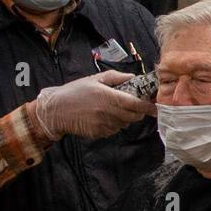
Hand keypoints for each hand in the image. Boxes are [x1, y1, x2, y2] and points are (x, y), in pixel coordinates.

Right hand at [33, 70, 156, 139]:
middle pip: (134, 116)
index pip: (136, 104)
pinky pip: (114, 130)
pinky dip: (114, 124)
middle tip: (133, 105)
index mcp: (109, 97)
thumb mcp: (95, 79)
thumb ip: (116, 78)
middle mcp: (108, 112)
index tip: (155, 106)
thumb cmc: (75, 91)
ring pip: (124, 124)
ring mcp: (104, 125)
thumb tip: (133, 77)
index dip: (148, 106)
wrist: (56, 110)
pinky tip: (102, 116)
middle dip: (137, 112)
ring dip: (124, 118)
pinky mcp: (99, 133)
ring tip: (111, 108)